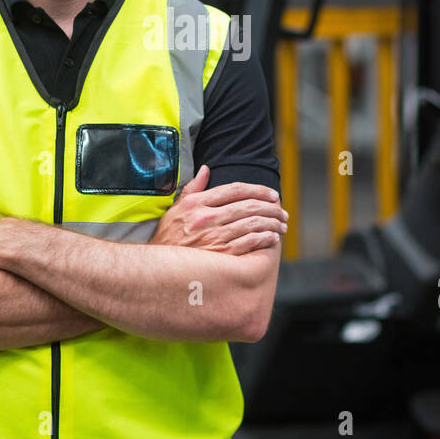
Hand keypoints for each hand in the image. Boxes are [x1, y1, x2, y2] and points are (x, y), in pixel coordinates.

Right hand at [150, 164, 287, 255]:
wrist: (158, 269)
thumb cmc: (168, 239)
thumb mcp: (175, 209)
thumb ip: (193, 189)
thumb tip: (206, 169)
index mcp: (198, 203)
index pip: (235, 189)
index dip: (258, 190)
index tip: (272, 194)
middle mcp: (207, 218)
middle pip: (249, 206)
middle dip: (271, 207)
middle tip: (282, 211)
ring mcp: (215, 237)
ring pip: (253, 224)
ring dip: (272, 223)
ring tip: (281, 225)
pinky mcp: (222, 256)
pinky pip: (250, 243)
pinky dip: (265, 239)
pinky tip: (272, 238)